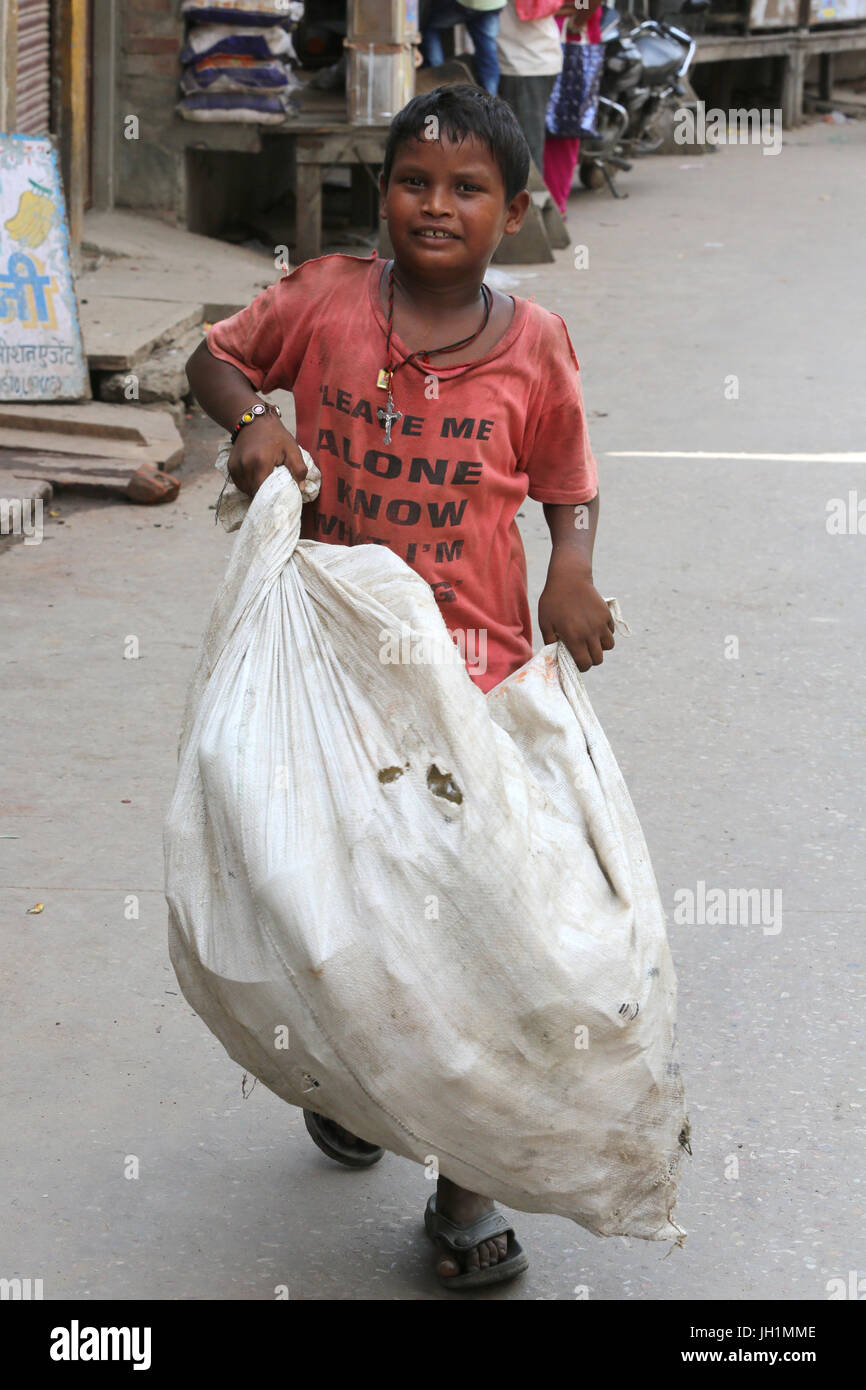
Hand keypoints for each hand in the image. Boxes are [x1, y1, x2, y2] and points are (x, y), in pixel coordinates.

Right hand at [227, 415, 307, 497]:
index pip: (263, 491)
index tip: (278, 496)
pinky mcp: (231, 466)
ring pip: (245, 489)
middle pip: (253, 491)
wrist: (255, 421)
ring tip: (264, 481)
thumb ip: (299, 469)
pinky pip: (239, 483)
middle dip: (264, 494)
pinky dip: (247, 484)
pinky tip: (256, 477)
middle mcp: (245, 465)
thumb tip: (301, 488)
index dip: (271, 497)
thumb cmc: (276, 436)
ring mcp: (236, 466)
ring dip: (254, 489)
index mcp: (261, 462)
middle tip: (273, 489)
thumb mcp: (292, 449)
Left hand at [538, 552, 614, 672]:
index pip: (585, 664)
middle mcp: (590, 634)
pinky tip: (595, 628)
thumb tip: (556, 654)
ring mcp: (600, 624)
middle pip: (598, 659)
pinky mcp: (606, 615)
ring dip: (600, 647)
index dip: (581, 667)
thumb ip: (550, 641)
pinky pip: (611, 632)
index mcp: (574, 638)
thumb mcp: (545, 623)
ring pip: (608, 646)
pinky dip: (605, 634)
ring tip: (591, 641)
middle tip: (583, 653)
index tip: (576, 662)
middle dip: (591, 659)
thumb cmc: (553, 601)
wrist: (569, 578)